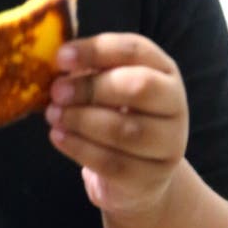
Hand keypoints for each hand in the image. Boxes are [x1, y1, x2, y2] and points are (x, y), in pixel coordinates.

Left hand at [46, 33, 188, 220]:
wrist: (137, 171)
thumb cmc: (117, 113)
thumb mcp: (107, 84)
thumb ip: (88, 68)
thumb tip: (58, 59)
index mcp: (163, 69)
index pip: (135, 50)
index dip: (96, 50)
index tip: (61, 57)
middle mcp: (174, 103)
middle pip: (139, 87)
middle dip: (91, 88)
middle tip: (56, 91)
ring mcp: (169, 143)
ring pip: (126, 130)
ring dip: (81, 120)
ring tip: (53, 115)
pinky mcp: (152, 177)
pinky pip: (113, 163)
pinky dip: (80, 148)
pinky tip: (58, 136)